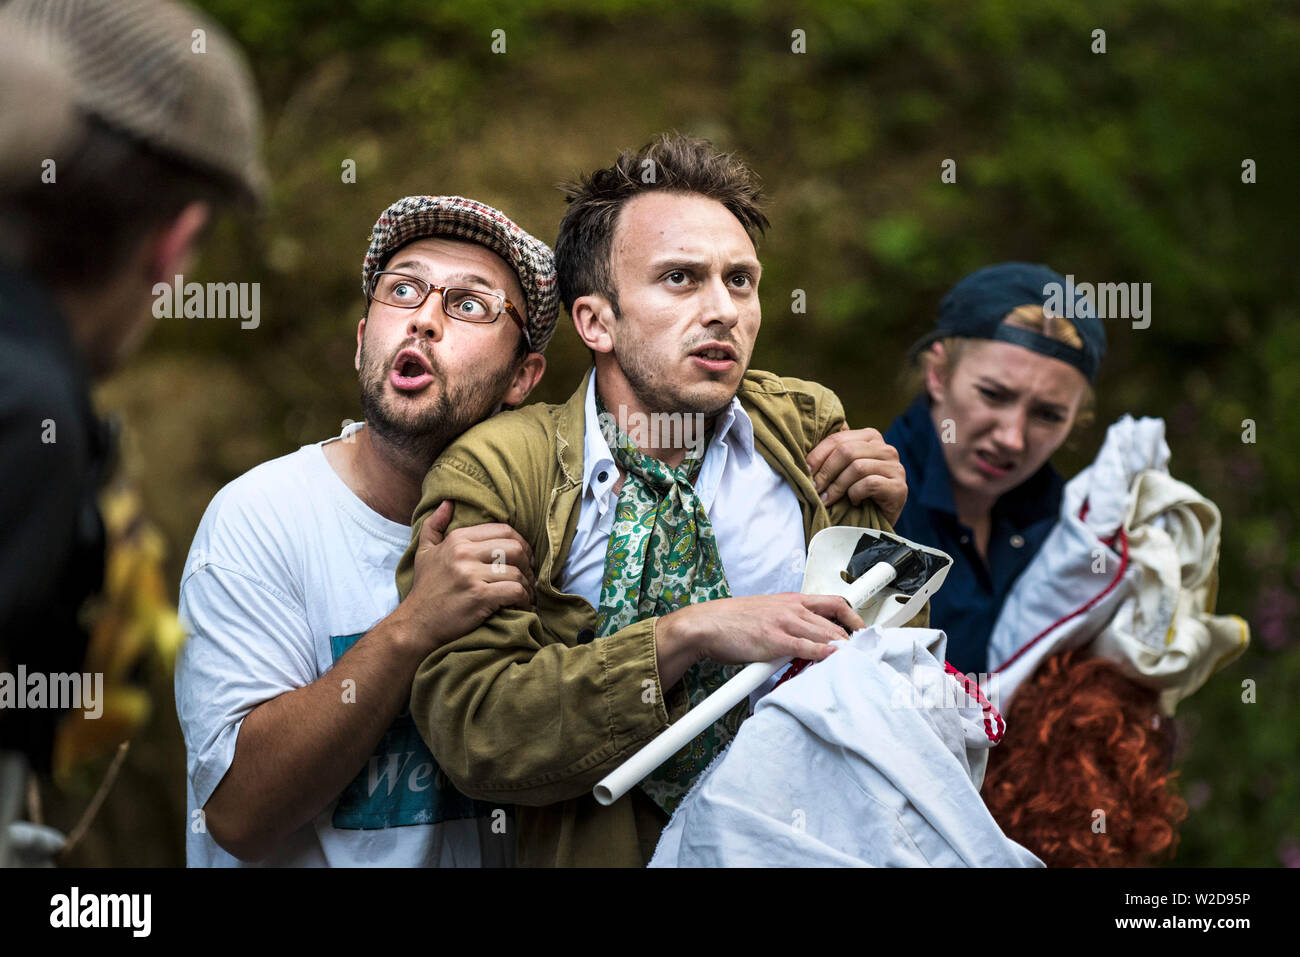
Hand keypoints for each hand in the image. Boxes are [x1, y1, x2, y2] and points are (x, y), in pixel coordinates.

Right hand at [400, 501, 535, 653]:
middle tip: (528, 575)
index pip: (503, 530)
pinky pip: (515, 591)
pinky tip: (520, 604)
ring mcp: (471, 575)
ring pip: (517, 571)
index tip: (524, 558)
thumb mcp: (424, 552)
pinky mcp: (479, 596)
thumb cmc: (425, 589)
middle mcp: (464, 553)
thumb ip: (434, 525)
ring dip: (527, 585)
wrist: (416, 624)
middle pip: (515, 548)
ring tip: (526, 593)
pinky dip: (523, 598)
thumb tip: (447, 502)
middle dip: (528, 562)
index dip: (521, 543)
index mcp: (457, 539)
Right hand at [658, 592, 864, 683]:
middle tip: (864, 653)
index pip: (834, 603)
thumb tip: (806, 640)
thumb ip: (788, 622)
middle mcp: (791, 608)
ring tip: (855, 661)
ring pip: (825, 634)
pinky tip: (834, 660)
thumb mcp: (766, 612)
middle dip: (853, 639)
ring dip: (843, 648)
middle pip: (835, 621)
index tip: (863, 631)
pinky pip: (807, 647)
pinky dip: (824, 654)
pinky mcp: (775, 640)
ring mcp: (784, 623)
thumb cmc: (731, 621)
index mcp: (791, 600)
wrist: (706, 625)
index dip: (854, 618)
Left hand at [807, 425, 907, 525]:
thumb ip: (830, 455)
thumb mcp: (841, 470)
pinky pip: (870, 484)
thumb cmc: (853, 495)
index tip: (805, 471)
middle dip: (826, 472)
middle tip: (814, 489)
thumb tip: (801, 450)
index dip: (817, 455)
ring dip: (837, 486)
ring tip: (827, 499)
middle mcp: (886, 449)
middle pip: (847, 451)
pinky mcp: (899, 488)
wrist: (876, 525)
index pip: (838, 438)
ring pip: (858, 467)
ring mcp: (896, 468)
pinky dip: (855, 494)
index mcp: (870, 437)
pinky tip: (853, 502)